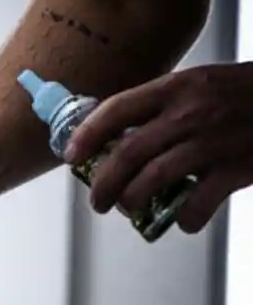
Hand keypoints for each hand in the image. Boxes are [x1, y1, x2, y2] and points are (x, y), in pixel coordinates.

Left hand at [68, 63, 252, 233]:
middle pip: (128, 153)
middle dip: (103, 183)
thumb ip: (163, 104)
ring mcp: (214, 140)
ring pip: (153, 180)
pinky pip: (199, 202)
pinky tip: (184, 221)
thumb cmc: (247, 92)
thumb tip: (117, 132)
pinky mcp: (239, 167)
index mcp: (177, 87)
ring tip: (126, 209)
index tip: (70, 156)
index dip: (86, 135)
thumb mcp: (201, 83)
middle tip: (96, 201)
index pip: (117, 109)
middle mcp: (191, 112)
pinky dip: (186, 219)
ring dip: (131, 201)